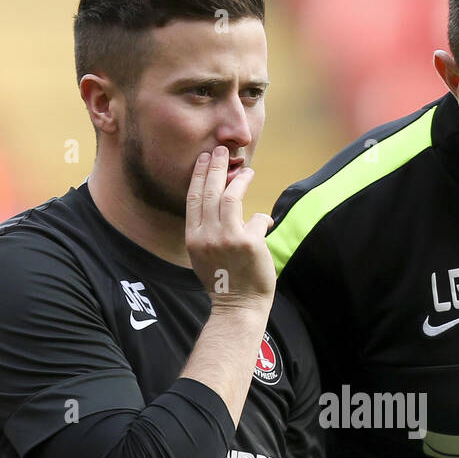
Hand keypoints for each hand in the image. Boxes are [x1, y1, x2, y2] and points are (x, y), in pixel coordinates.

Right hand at [185, 145, 275, 309]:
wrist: (238, 307)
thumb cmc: (224, 282)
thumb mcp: (204, 256)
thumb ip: (209, 232)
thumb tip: (226, 208)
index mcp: (193, 238)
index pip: (194, 198)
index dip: (199, 175)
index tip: (204, 159)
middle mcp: (207, 236)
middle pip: (210, 192)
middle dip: (215, 167)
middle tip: (221, 150)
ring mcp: (227, 239)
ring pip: (231, 198)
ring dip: (240, 181)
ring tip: (247, 171)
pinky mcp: (249, 243)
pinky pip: (256, 220)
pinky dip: (262, 219)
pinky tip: (265, 222)